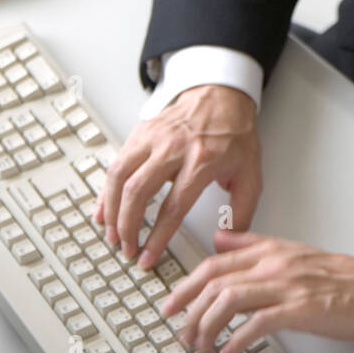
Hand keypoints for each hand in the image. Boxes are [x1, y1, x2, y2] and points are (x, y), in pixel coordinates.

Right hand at [94, 84, 260, 268]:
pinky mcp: (139, 133)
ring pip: (119, 176)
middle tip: (127, 249)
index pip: (173, 206)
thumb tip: (225, 241)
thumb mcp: (250, 174)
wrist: (221, 96)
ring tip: (111, 234)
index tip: (148, 257)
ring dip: (111, 209)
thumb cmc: (234, 135)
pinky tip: (103, 208)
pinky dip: (106, 190)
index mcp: (202, 161)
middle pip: (138, 191)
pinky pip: (115, 163)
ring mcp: (153, 138)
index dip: (157, 237)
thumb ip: (241, 212)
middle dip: (127, 226)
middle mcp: (173, 148)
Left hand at [160, 229, 353, 352]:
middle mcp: (273, 265)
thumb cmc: (339, 277)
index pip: (215, 263)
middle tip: (178, 328)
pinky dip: (238, 338)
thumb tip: (219, 237)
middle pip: (215, 282)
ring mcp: (285, 287)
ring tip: (201, 344)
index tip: (172, 302)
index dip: (187, 283)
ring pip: (229, 301)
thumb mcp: (291, 250)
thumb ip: (251, 244)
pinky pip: (258, 323)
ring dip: (208, 326)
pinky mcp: (299, 310)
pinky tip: (229, 350)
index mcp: (269, 250)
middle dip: (189, 307)